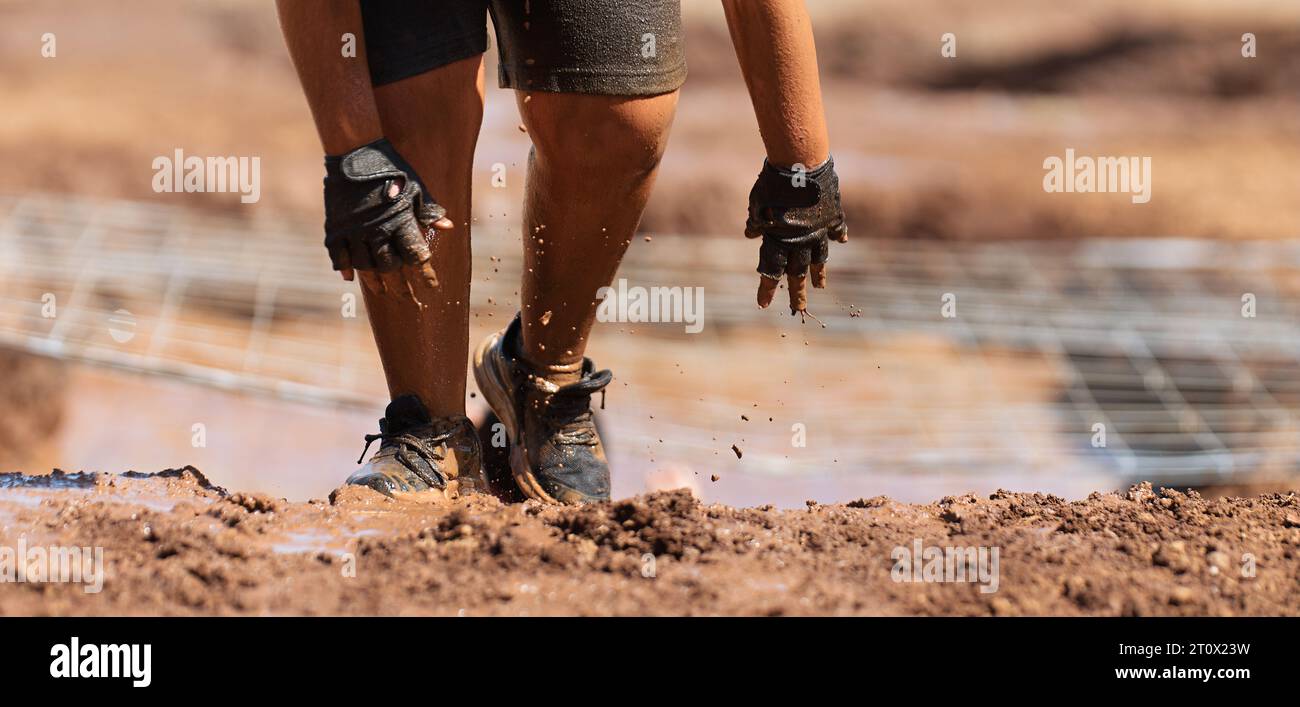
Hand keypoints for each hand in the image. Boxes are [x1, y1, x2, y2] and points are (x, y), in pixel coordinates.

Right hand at [322, 138, 453, 283]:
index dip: (425, 275)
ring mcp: (354, 230)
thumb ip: (428, 211)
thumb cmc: (392, 170)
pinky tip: (350, 279)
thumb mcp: (416, 188)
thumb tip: (448, 227)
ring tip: (382, 293)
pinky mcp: (336, 227)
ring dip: (375, 283)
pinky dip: (345, 269)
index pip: (416, 257)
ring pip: (365, 266)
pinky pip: (339, 255)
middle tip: (407, 298)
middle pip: (391, 268)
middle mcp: (378, 231)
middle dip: (401, 286)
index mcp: (401, 222)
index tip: (432, 287)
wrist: (356, 152)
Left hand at [745, 156, 846, 313]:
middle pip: (797, 272)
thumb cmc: (771, 183)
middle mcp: (800, 240)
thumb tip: (750, 234)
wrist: (800, 164)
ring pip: (819, 257)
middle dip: (796, 292)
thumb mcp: (756, 203)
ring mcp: (818, 229)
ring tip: (819, 287)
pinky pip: (836, 229)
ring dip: (818, 273)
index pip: (771, 270)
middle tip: (797, 309)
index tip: (763, 305)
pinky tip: (842, 241)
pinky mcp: (832, 215)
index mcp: (779, 240)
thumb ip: (756, 221)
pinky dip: (838, 235)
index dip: (767, 288)